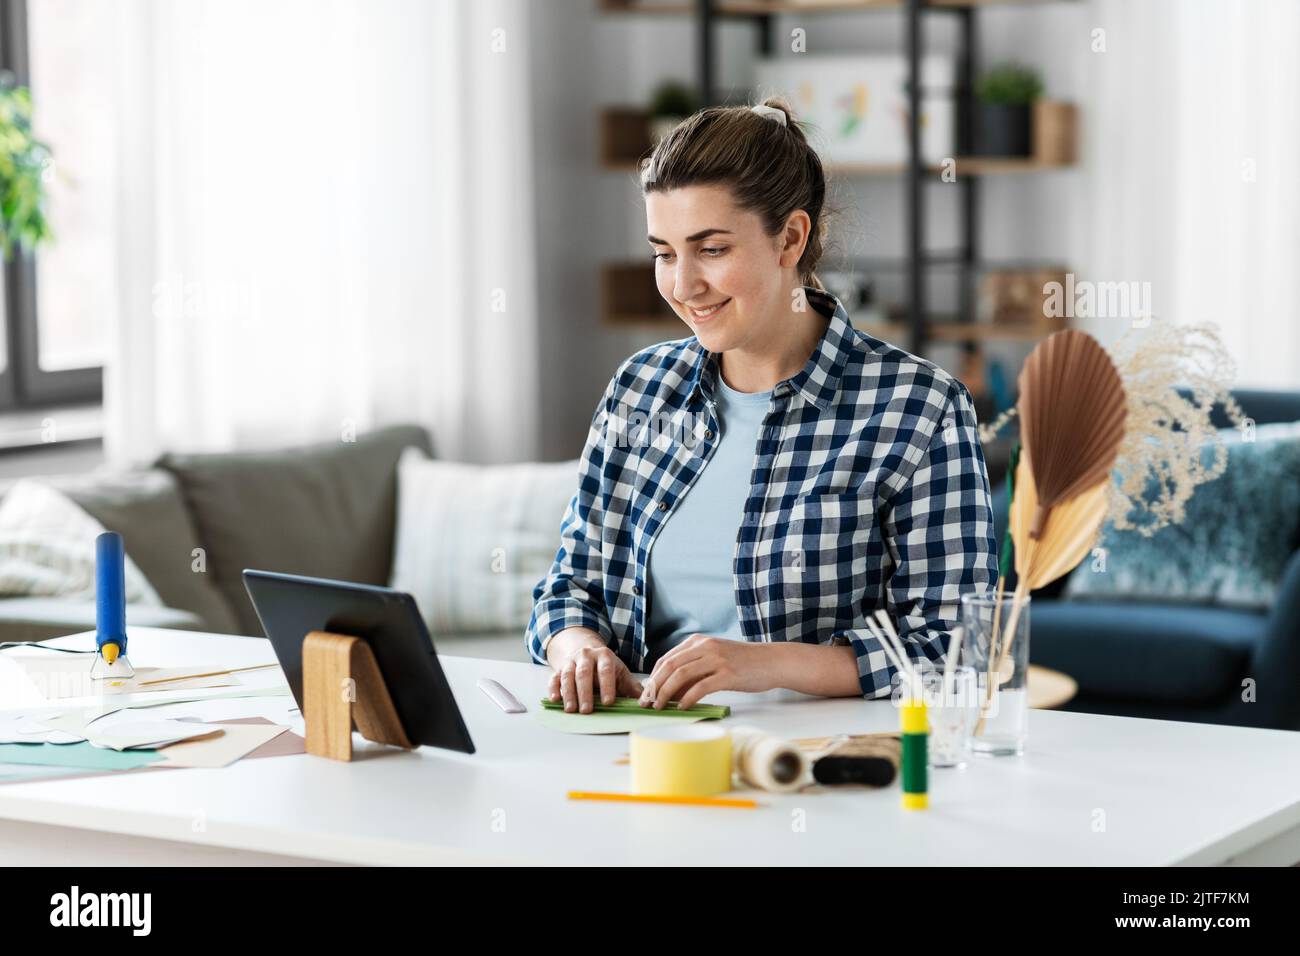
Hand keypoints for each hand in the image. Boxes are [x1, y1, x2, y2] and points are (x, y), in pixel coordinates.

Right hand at [547, 630, 642, 713]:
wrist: (586, 652)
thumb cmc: (606, 667)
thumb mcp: (620, 672)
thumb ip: (631, 686)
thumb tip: (647, 700)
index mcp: (604, 655)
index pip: (605, 670)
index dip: (607, 686)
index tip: (608, 702)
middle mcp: (586, 656)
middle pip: (584, 673)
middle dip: (585, 692)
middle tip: (587, 710)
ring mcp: (571, 662)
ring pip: (568, 676)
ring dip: (569, 693)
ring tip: (571, 710)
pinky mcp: (559, 669)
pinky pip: (554, 678)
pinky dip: (553, 688)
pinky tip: (555, 700)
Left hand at [639, 634, 775, 709]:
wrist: (772, 661)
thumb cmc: (743, 662)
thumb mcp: (715, 657)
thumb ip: (694, 669)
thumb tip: (671, 691)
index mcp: (698, 641)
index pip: (666, 659)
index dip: (653, 677)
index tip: (646, 693)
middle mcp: (705, 647)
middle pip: (669, 666)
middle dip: (655, 686)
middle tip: (647, 703)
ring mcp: (716, 659)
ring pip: (681, 675)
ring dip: (666, 693)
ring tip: (660, 707)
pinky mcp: (727, 674)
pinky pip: (700, 687)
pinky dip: (687, 698)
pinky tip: (682, 707)